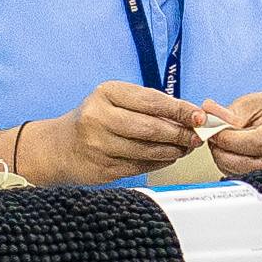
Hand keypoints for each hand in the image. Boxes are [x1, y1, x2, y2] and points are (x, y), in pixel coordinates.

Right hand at [17, 81, 207, 184]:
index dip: (180, 110)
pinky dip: (159, 162)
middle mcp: (99, 118)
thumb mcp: (116, 100)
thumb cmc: (96, 119)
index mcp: (106, 94)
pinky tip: (167, 157)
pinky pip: (140, 166)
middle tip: (197, 136)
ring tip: (184, 147)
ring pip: (147, 150)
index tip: (200, 116)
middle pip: (151, 128)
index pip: (151, 102)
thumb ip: (149, 105)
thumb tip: (189, 115)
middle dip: (180, 134)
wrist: (61, 147)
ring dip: (173, 150)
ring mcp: (99, 145)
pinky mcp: (102, 168)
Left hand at [196, 90, 261, 172]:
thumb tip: (207, 116)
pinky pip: (255, 181)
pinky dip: (237, 171)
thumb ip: (230, 113)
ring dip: (228, 165)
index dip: (228, 141)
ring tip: (223, 149)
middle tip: (214, 143)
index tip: (213, 133)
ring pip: (251, 176)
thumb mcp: (252, 103)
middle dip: (225, 155)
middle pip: (253, 164)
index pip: (255, 142)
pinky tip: (234, 158)